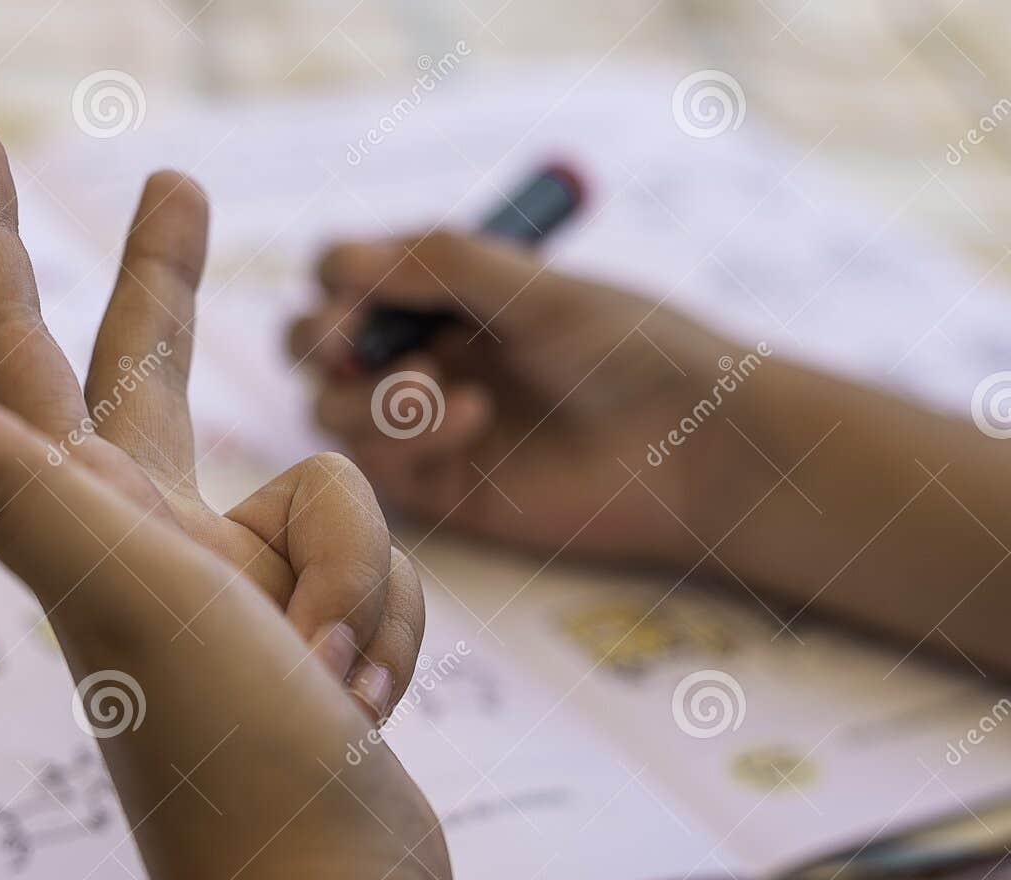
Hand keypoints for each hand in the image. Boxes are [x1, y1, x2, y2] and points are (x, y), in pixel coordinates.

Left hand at [0, 113, 421, 719]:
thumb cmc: (227, 759)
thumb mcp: (122, 596)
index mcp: (77, 513)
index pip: (6, 343)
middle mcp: (135, 545)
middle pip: (146, 374)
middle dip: (163, 281)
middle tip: (180, 185)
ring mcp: (222, 596)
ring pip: (329, 497)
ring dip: (359, 580)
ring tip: (327, 679)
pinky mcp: (298, 642)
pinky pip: (377, 570)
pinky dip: (393, 625)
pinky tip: (361, 704)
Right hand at [290, 230, 765, 569]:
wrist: (692, 446)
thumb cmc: (631, 349)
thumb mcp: (535, 287)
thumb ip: (439, 262)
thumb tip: (337, 260)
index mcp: (448, 293)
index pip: (350, 276)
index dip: (337, 278)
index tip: (356, 280)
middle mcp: (427, 355)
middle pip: (318, 347)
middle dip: (321, 339)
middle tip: (349, 341)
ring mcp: (428, 426)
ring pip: (333, 410)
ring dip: (369, 394)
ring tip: (431, 386)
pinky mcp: (441, 489)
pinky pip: (378, 466)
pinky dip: (407, 438)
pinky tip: (473, 417)